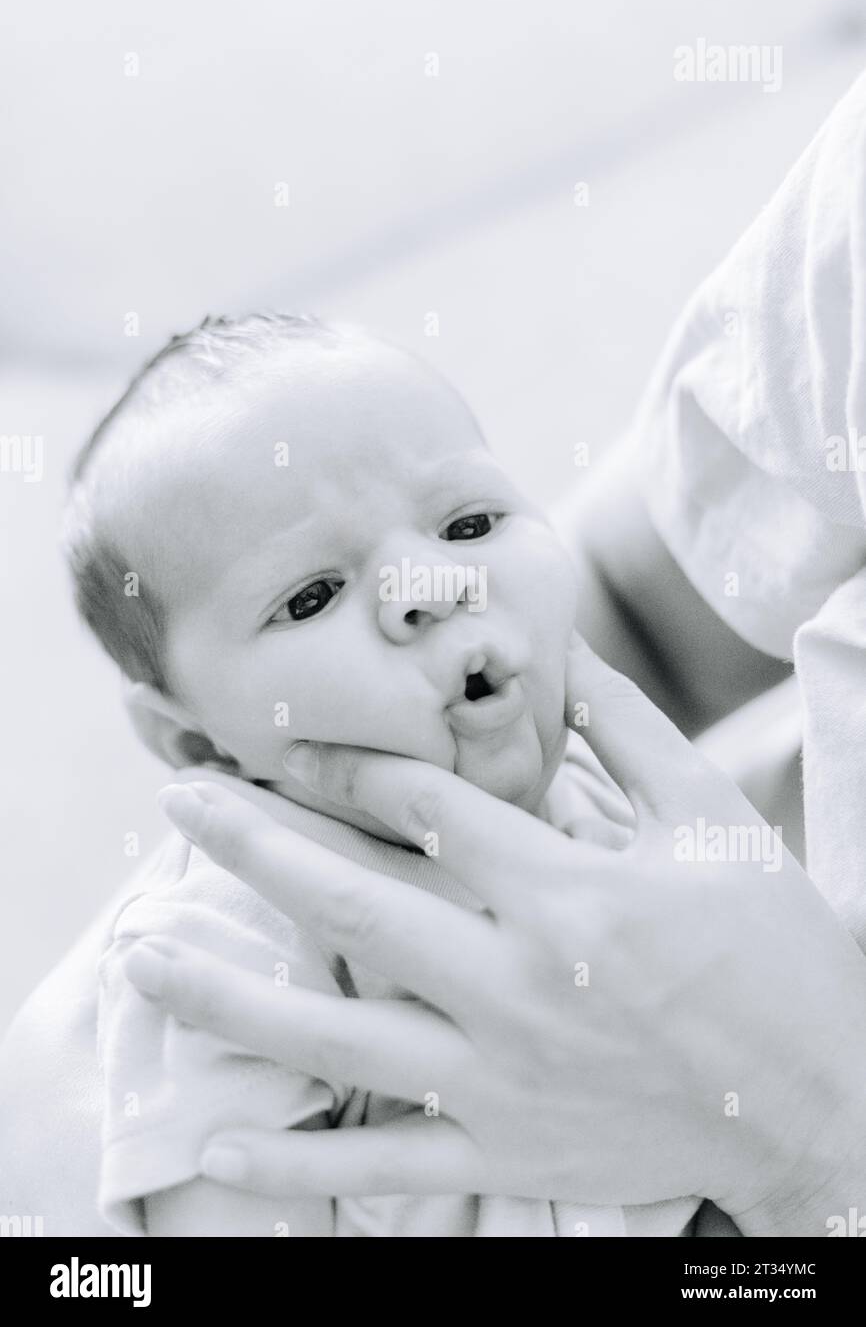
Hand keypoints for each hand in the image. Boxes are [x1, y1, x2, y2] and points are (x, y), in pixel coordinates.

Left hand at [125, 637, 865, 1233]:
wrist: (823, 1091)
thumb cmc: (767, 945)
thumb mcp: (712, 820)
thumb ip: (627, 734)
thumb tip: (564, 654)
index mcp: (570, 892)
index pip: (429, 810)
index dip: (348, 764)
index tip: (285, 738)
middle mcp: (520, 982)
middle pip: (358, 904)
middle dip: (257, 848)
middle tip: (182, 804)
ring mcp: (505, 1076)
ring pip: (341, 1036)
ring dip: (233, 998)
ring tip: (142, 962)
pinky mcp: (510, 1147)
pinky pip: (390, 1163)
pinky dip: (301, 1164)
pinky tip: (220, 1145)